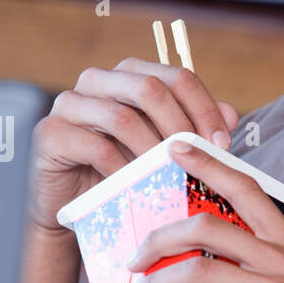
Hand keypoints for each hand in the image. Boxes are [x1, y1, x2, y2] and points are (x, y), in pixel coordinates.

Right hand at [28, 58, 239, 236]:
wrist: (79, 208)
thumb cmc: (128, 173)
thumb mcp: (167, 149)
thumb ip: (197, 129)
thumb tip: (233, 115)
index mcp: (129, 74)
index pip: (176, 76)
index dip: (204, 107)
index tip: (223, 143)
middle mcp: (98, 80)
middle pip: (149, 87)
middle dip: (182, 125)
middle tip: (200, 158)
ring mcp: (70, 104)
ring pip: (122, 117)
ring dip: (154, 150)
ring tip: (172, 175)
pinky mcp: (50, 134)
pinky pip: (96, 147)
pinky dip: (124, 169)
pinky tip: (139, 187)